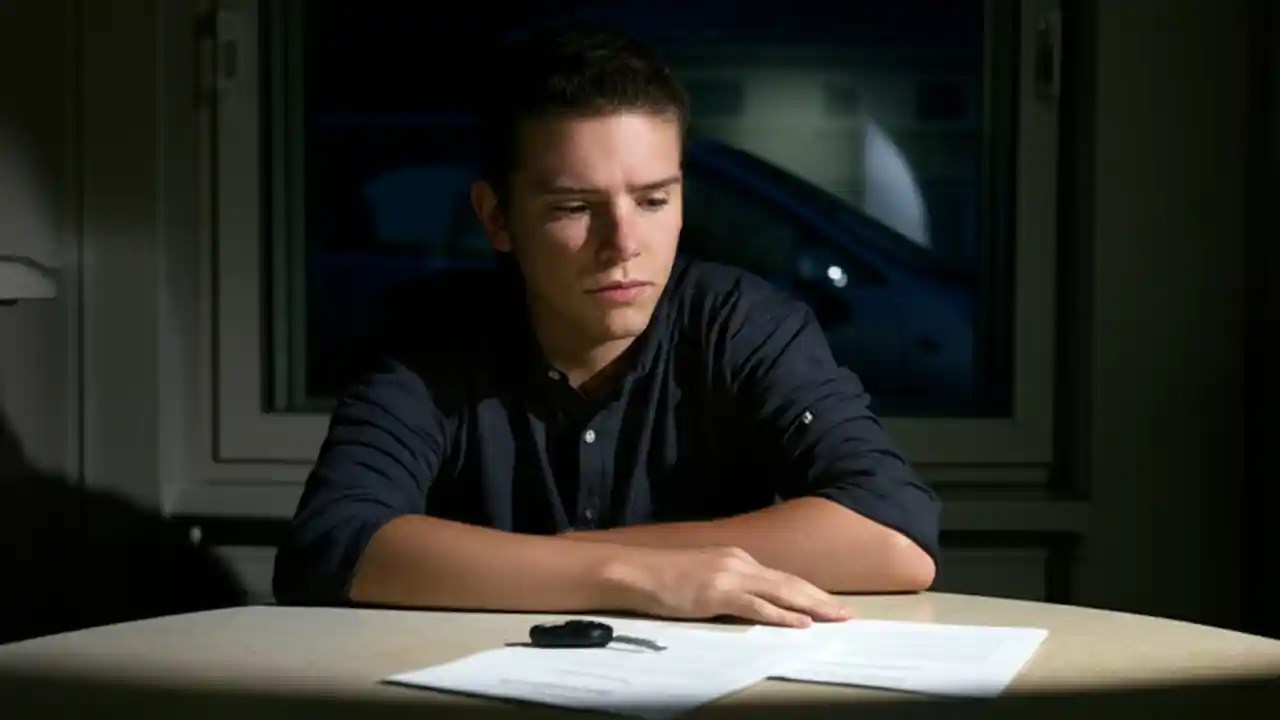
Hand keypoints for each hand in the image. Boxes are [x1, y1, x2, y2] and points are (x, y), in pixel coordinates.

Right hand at [601, 545, 851, 627]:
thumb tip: (750, 598)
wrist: (636, 570)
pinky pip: (758, 607)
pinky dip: (782, 615)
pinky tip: (801, 623)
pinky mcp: (719, 593)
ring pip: (782, 592)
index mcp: (737, 558)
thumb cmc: (664, 576)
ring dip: (813, 606)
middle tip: (847, 613)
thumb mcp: (705, 574)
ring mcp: (730, 576)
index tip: (830, 602)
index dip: (809, 590)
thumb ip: (729, 583)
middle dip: (822, 598)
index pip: (781, 576)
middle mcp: (740, 562)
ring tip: (836, 617)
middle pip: (790, 582)